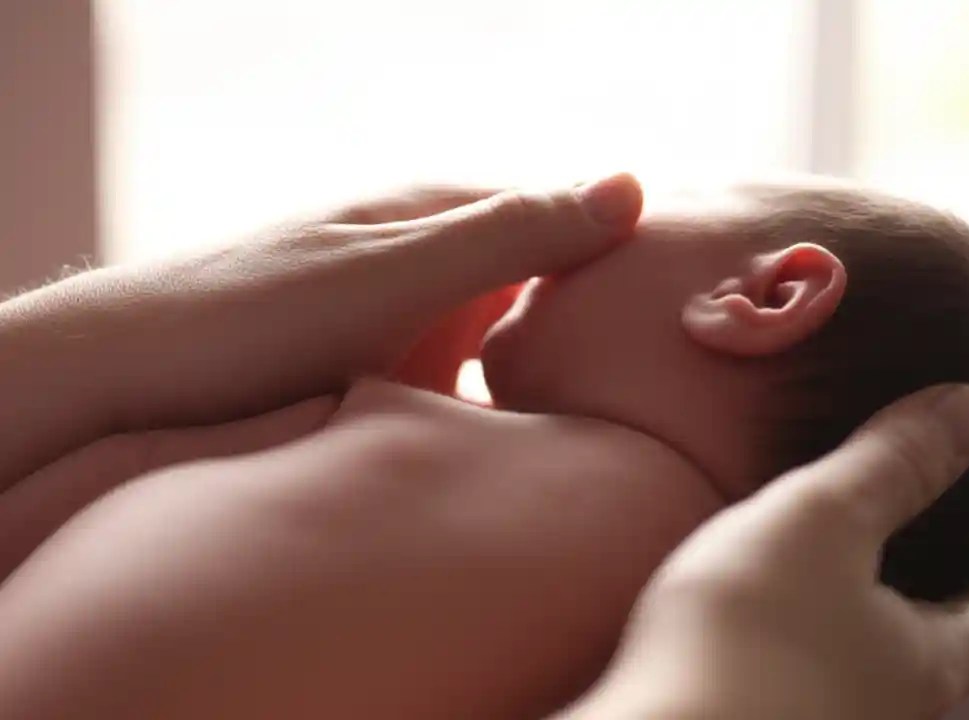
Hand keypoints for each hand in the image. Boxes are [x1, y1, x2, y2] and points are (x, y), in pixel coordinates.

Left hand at [0, 173, 641, 489]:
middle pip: (540, 277)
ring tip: (609, 408)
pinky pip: (461, 370)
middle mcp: (427, 250)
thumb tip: (633, 189)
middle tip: (662, 372)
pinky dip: (494, 395)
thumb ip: (512, 234)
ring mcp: (403, 305)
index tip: (684, 312)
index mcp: (440, 209)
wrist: (132, 368)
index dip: (627, 259)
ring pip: (503, 328)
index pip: (566, 218)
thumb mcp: (401, 274)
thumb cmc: (262, 315)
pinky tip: (512, 430)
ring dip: (546, 361)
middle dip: (592, 315)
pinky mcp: (378, 355)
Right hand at [564, 384, 968, 719]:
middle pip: (928, 657)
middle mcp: (880, 710)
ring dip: (865, 634)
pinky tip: (767, 638)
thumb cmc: (750, 635)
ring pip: (860, 674)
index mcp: (922, 662)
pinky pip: (798, 684)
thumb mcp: (826, 520)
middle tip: (939, 582)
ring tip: (849, 598)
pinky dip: (804, 653)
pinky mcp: (755, 719)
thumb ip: (894, 463)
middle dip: (934, 616)